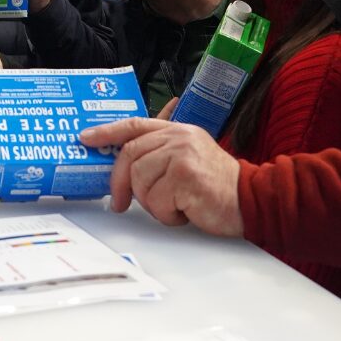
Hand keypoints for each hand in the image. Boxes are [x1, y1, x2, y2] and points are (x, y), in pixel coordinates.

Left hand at [80, 117, 242, 236]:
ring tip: (174, 206)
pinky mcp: (186, 178)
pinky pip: (157, 201)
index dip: (106, 132)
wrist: (254, 200)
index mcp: (177, 131)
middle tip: (119, 203)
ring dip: (151, 203)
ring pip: (140, 181)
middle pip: (130, 157)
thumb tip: (124, 163)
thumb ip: (161, 152)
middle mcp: (178, 138)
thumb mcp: (190, 156)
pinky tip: (185, 212)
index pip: (134, 126)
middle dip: (120, 183)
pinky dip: (166, 214)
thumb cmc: (218, 185)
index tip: (85, 138)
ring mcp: (182, 156)